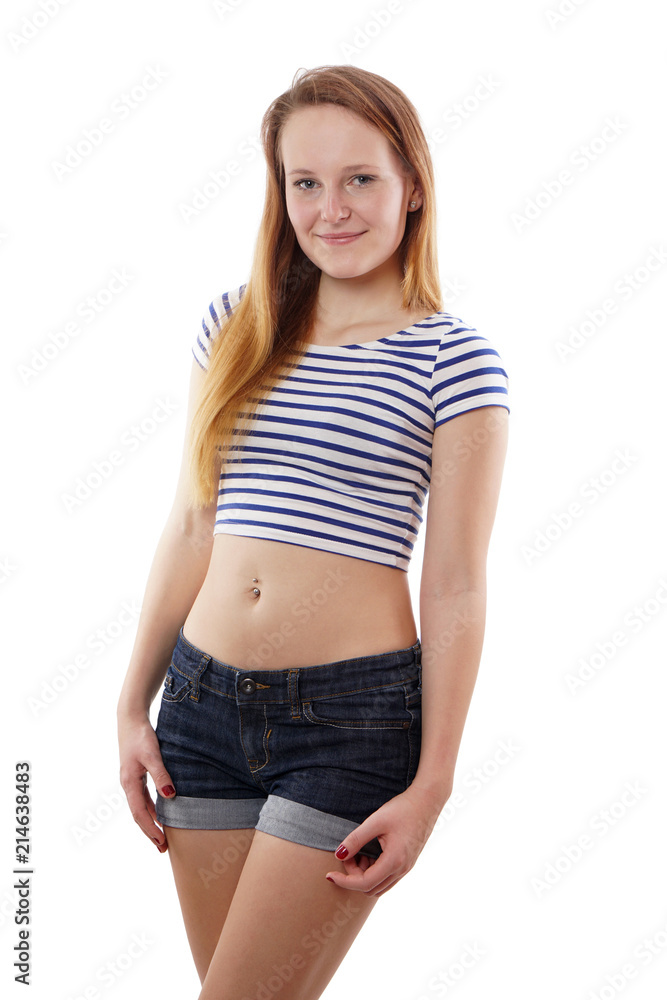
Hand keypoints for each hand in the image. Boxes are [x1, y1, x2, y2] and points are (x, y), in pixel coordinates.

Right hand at [117, 712, 175, 853]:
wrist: (131, 719)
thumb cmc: (141, 736)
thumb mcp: (153, 755)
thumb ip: (161, 775)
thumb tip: (170, 795)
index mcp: (129, 783)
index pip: (139, 814)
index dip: (150, 829)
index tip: (161, 842)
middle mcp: (128, 785)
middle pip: (138, 814)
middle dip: (150, 831)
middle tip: (162, 847)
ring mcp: (131, 780)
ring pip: (141, 807)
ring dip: (151, 821)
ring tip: (162, 834)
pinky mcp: (136, 774)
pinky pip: (143, 797)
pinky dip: (152, 808)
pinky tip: (161, 811)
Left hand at [325, 784, 445, 896]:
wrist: (427, 801)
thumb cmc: (402, 809)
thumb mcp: (375, 821)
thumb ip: (356, 839)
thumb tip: (339, 855)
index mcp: (394, 861)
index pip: (364, 883)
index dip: (344, 881)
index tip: (329, 874)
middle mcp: (402, 869)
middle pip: (371, 888)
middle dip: (354, 877)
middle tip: (347, 855)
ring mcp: (407, 868)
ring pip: (380, 886)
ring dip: (365, 875)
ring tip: (359, 852)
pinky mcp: (408, 863)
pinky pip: (387, 878)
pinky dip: (374, 872)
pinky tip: (369, 853)